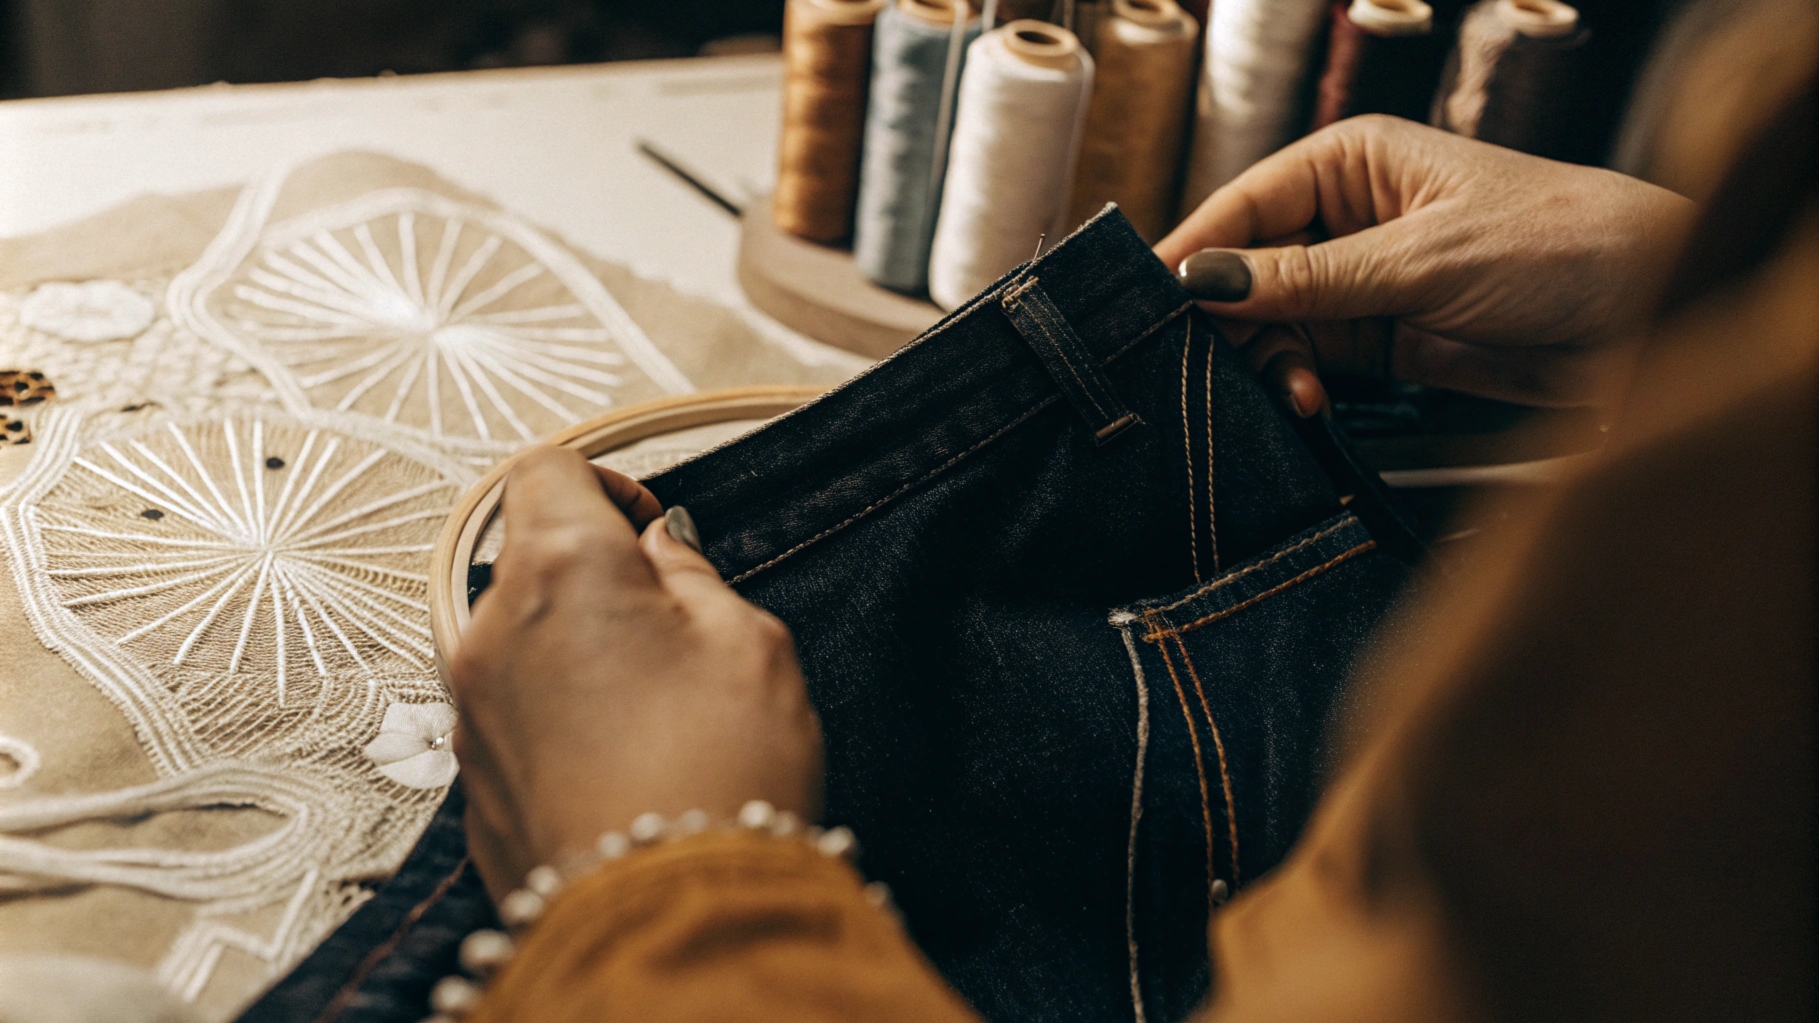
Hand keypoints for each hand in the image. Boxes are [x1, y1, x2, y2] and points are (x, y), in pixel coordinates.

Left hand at [449, 447, 823, 898]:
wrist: (667, 921)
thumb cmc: (716, 780)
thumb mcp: (749, 646)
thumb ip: (695, 578)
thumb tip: (665, 550)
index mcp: (559, 571)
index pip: (545, 468)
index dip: (605, 483)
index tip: (650, 527)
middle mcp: (491, 632)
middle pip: (528, 557)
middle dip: (596, 574)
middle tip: (672, 621)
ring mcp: (471, 712)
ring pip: (519, 639)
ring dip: (576, 645)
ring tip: (657, 701)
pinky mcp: (473, 781)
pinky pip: (514, 712)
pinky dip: (561, 714)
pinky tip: (627, 757)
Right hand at [1155, 115, 1695, 413]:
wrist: (1654, 314)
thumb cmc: (1562, 245)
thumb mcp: (1423, 259)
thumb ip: (1309, 279)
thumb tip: (1209, 283)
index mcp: (1357, 161)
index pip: (1245, 203)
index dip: (1194, 252)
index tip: (1148, 302)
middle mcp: (1351, 217)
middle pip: (1248, 269)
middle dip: (1227, 321)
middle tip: (1203, 366)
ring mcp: (1365, 283)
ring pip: (1273, 323)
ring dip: (1265, 362)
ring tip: (1285, 392)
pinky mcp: (1385, 342)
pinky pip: (1311, 361)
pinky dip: (1296, 386)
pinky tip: (1304, 404)